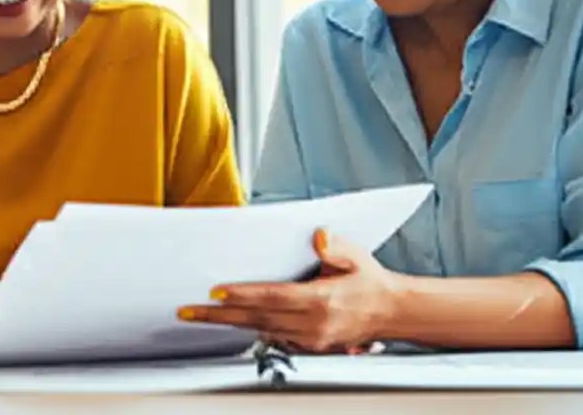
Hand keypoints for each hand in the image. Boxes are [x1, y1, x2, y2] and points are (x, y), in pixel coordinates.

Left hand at [177, 229, 402, 352]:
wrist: (392, 311)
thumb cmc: (371, 281)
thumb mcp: (357, 255)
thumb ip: (336, 246)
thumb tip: (318, 237)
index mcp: (322, 300)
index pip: (273, 297)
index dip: (242, 295)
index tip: (216, 291)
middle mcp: (314, 323)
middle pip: (257, 318)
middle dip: (220, 315)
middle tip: (189, 311)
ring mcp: (312, 338)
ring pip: (261, 329)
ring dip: (230, 323)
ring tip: (201, 316)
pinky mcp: (311, 345)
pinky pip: (274, 336)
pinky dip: (251, 328)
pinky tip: (232, 321)